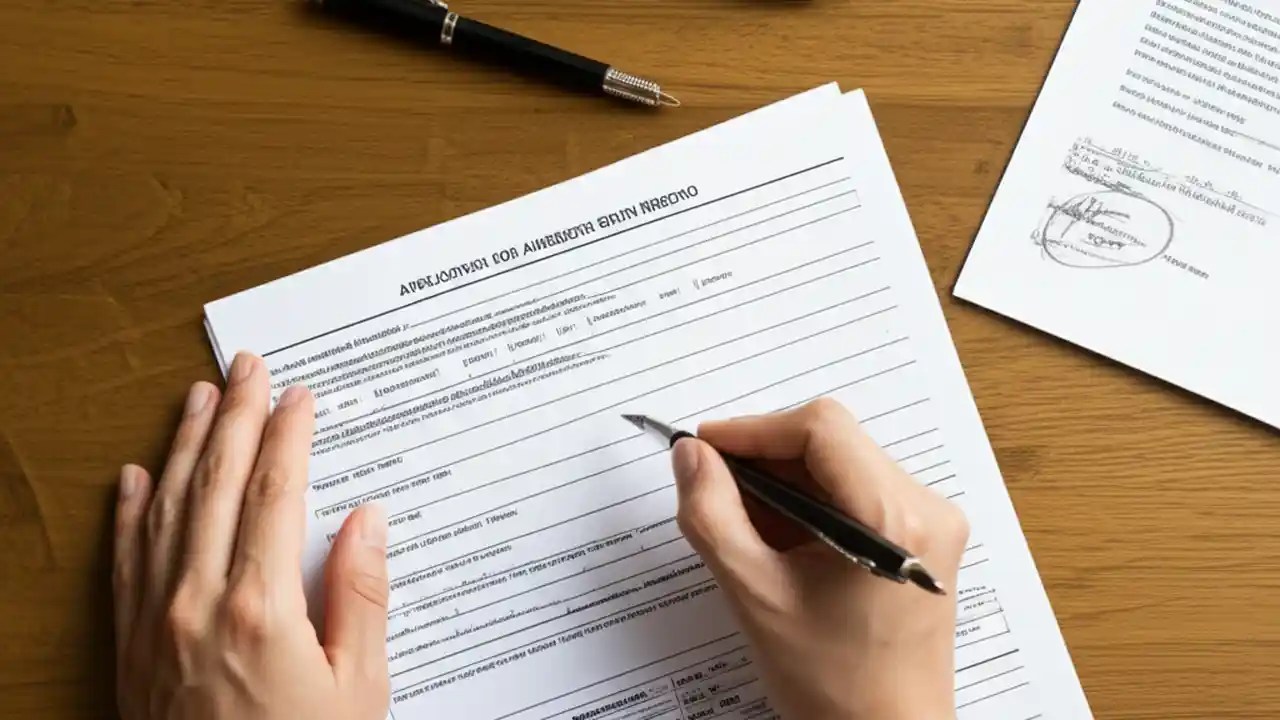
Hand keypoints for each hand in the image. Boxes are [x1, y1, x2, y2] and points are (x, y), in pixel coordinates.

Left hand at [112, 352, 390, 719]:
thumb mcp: (359, 689)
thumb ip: (361, 596)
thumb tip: (366, 520)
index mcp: (262, 607)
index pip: (276, 492)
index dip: (288, 435)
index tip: (300, 396)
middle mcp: (198, 602)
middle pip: (217, 483)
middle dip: (235, 416)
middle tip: (248, 367)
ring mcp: (157, 621)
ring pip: (166, 508)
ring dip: (184, 445)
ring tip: (199, 397)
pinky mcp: (133, 645)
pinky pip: (126, 559)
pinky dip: (130, 512)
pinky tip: (137, 476)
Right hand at [671, 399, 968, 719]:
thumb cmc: (835, 685)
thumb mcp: (756, 595)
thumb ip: (713, 516)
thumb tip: (692, 455)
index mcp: (897, 519)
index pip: (820, 430)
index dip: (753, 430)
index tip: (704, 449)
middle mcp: (928, 510)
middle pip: (832, 443)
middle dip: (766, 459)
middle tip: (714, 490)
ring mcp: (932, 524)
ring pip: (842, 465)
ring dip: (786, 484)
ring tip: (745, 528)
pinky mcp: (923, 539)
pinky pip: (858, 493)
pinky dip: (811, 505)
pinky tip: (780, 543)